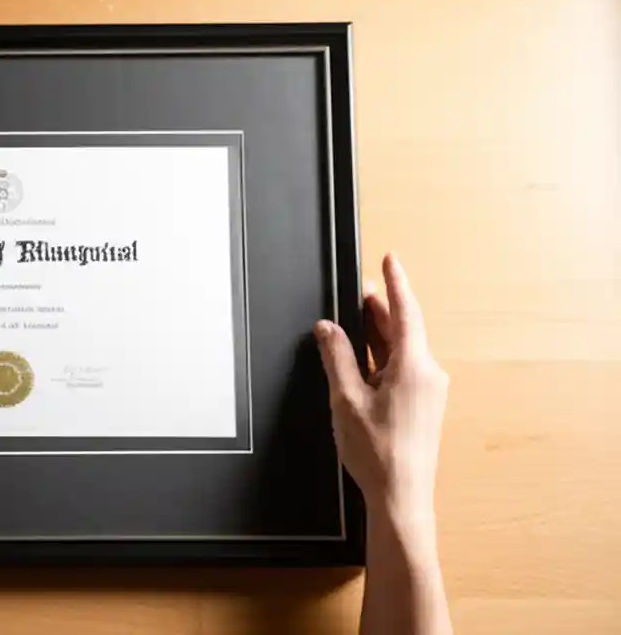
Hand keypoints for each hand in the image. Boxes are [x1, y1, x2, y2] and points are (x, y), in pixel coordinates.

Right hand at [314, 253, 449, 518]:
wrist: (401, 496)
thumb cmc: (376, 452)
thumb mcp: (346, 398)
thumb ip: (337, 357)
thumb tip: (327, 328)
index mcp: (414, 366)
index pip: (405, 311)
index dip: (396, 282)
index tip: (390, 258)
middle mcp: (428, 373)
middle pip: (403, 329)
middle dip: (381, 307)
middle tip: (361, 287)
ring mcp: (428, 390)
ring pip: (402, 349)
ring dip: (379, 333)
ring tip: (357, 318)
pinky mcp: (422, 405)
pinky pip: (403, 368)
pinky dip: (382, 356)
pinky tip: (362, 360)